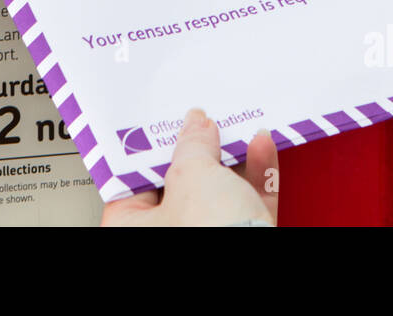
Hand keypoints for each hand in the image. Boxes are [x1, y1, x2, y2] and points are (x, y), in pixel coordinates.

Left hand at [100, 108, 278, 225]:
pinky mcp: (242, 240)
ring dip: (234, 160)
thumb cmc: (210, 232)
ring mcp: (204, 242)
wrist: (259, 267)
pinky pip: (246, 206)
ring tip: (239, 133)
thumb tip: (197, 128)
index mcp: (131, 228)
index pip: (135, 183)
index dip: (152, 152)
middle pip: (180, 186)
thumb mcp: (192, 173)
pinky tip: (261, 150)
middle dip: (199, 152)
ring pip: (218, 194)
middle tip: (205, 126)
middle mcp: (164, 238)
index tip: (166, 129)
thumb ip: (192, 144)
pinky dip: (254, 178)